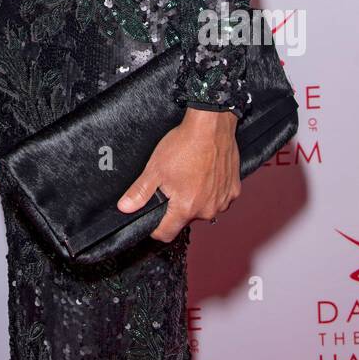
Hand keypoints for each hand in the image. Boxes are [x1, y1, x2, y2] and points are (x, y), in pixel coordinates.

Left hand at [116, 107, 240, 243]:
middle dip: (176, 206)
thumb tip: (125, 207)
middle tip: (173, 184)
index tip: (153, 216)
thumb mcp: (155, 168)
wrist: (212, 126)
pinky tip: (206, 173)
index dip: (156, 227)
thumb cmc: (185, 145)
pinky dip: (212, 190)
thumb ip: (140, 192)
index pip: (166, 233)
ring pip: (203, 208)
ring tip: (190, 175)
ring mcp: (223, 201)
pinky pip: (218, 198)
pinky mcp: (233, 190)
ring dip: (196, 198)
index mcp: (186, 208)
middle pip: (185, 219)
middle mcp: (207, 210)